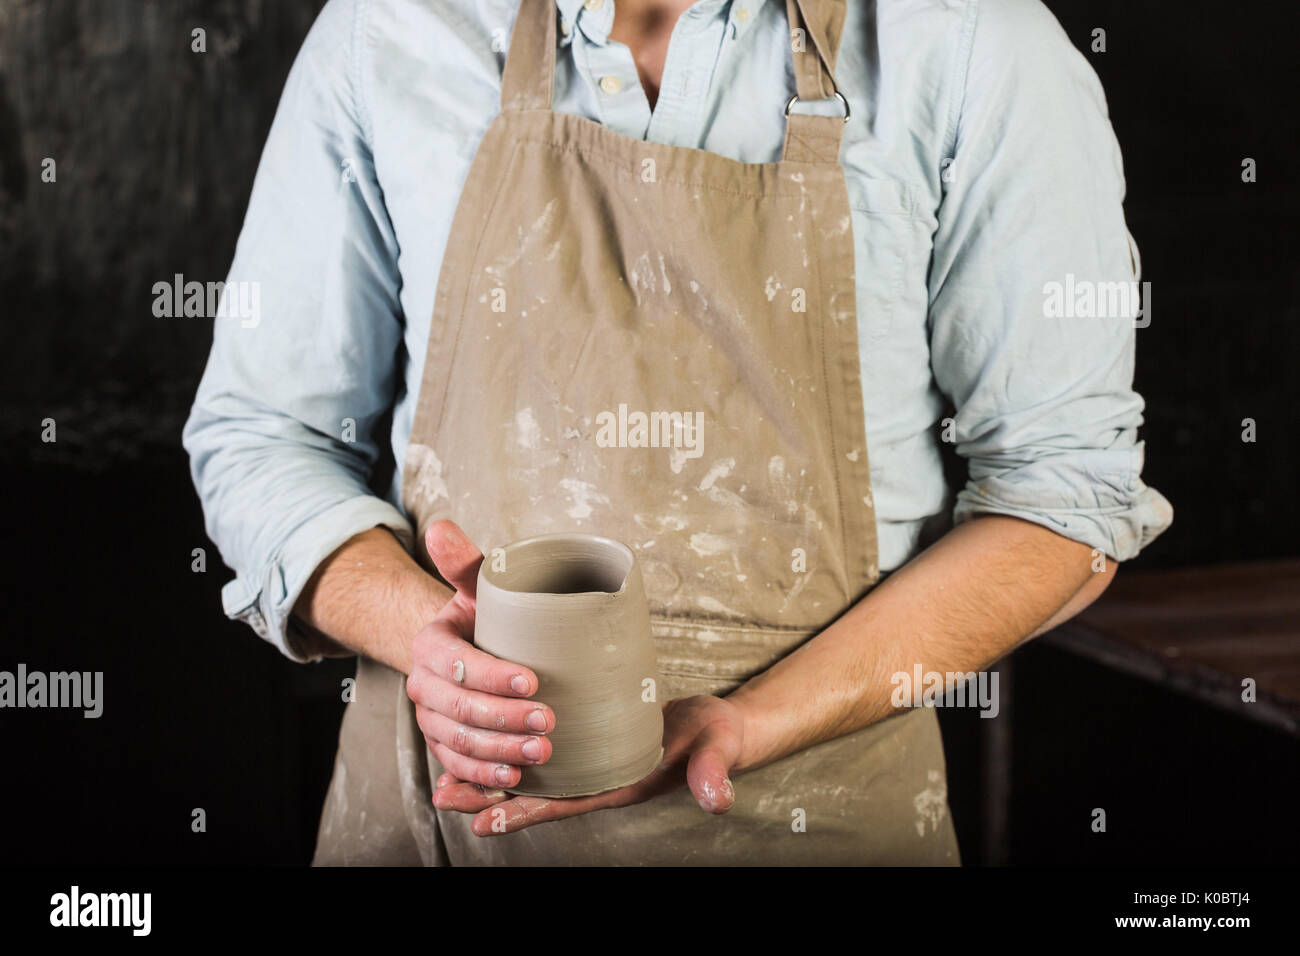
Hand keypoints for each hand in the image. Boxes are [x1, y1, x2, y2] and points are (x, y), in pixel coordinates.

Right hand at [405, 521, 555, 790]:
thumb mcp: (484, 587)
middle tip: (548, 723)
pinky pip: (457, 767)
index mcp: (430, 645)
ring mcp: (431, 720)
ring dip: (498, 752)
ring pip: (458, 743)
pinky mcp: (445, 747)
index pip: (457, 665)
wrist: (479, 647)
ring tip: (542, 752)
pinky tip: (515, 778)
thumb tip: (439, 526)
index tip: (535, 680)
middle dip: (502, 719)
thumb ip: (465, 561)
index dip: (492, 677)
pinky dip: (483, 776)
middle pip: (457, 710)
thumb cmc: (490, 615)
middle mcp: (423, 686)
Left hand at [433, 693, 745, 835]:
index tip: (485, 821)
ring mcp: (588, 762)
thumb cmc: (713, 739)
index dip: (526, 812)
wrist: (715, 728)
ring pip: (529, 774)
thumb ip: (713, 773)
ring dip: (488, 774)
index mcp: (618, 786)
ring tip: (442, 778)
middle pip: (534, 793)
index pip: (565, 804)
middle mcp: (595, 779)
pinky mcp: (586, 738)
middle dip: (488, 796)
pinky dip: (508, 745)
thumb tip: (718, 799)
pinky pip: (540, 748)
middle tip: (442, 795)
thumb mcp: (714, 751)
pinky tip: (479, 735)